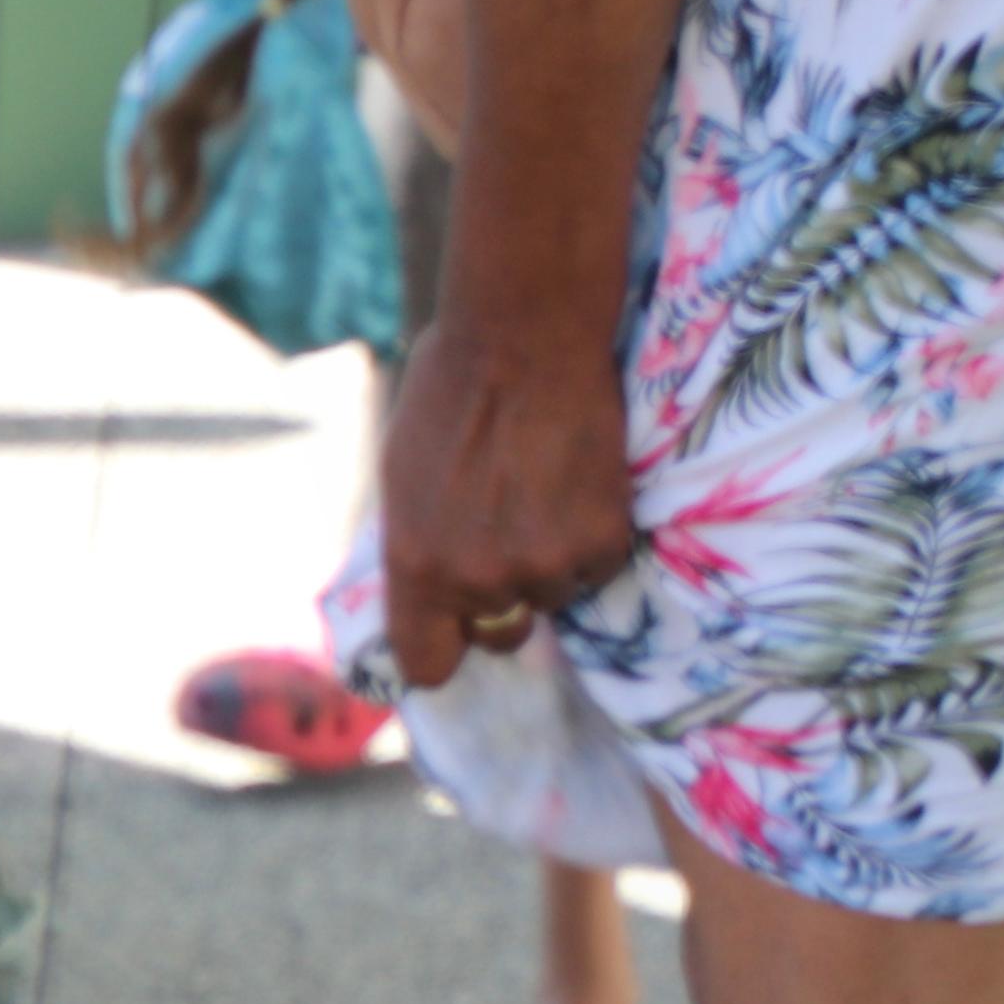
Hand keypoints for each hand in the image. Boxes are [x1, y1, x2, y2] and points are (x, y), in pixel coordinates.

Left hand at [380, 307, 638, 689]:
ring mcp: (545, 565)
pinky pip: (597, 567)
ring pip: (553, 596)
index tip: (454, 632)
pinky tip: (576, 483)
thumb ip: (415, 547)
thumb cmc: (447, 395)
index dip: (443, 649)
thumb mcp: (400, 481)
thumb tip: (427, 593)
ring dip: (549, 560)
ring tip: (541, 491)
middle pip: (498, 632)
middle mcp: (479, 580)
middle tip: (507, 534)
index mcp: (416, 568)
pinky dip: (592, 536)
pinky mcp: (603, 541)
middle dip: (501, 598)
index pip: (427, 666)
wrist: (523, 337)